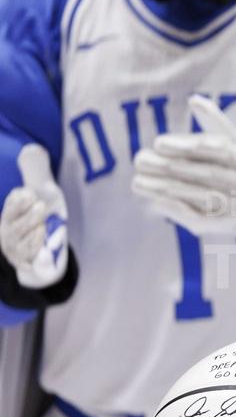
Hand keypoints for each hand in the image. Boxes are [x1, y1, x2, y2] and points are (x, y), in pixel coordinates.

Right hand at [0, 144, 67, 288]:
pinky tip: (45, 248)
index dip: (16, 202)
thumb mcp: (42, 196)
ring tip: (44, 224)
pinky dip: (37, 255)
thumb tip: (32, 149)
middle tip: (42, 206)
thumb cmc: (43, 220)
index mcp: (8, 217)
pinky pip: (31, 262)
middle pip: (14, 226)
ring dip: (33, 234)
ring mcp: (16, 252)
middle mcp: (8, 235)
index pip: (9, 209)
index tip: (28, 194)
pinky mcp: (27, 266)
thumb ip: (35, 174)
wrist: (46, 255)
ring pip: (22, 244)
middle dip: (27, 216)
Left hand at [131, 95, 235, 239]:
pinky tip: (153, 200)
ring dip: (165, 188)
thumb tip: (194, 99)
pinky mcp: (223, 225)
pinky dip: (174, 209)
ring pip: (199, 196)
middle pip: (206, 174)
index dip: (187, 146)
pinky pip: (197, 217)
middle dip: (170, 167)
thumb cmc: (235, 166)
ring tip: (137, 181)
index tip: (158, 143)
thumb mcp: (233, 142)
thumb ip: (214, 122)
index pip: (217, 150)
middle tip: (140, 160)